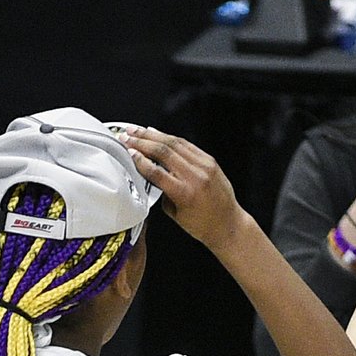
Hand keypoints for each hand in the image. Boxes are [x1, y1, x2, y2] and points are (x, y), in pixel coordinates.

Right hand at [118, 126, 248, 242]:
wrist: (229, 224)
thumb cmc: (203, 225)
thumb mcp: (175, 213)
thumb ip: (161, 192)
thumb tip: (149, 174)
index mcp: (184, 193)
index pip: (156, 172)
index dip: (139, 160)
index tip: (127, 152)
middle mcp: (195, 176)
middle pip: (163, 151)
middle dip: (142, 141)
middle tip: (126, 136)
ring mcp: (204, 166)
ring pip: (174, 143)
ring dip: (153, 135)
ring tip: (137, 131)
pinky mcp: (209, 160)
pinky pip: (186, 144)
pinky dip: (169, 138)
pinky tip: (157, 133)